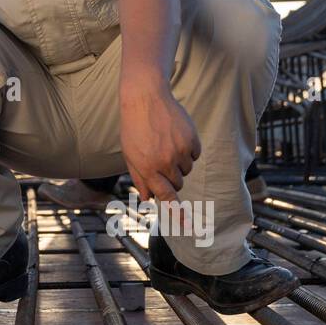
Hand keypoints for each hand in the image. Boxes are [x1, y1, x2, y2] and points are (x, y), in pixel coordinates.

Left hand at [119, 83, 200, 202]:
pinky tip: (175, 135)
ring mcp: (180, 151)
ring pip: (187, 169)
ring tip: (165, 143)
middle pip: (178, 183)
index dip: (178, 213)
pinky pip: (195, 154)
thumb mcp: (130, 154)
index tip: (189, 227)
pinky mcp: (191, 140)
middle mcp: (165, 163)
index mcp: (147, 168)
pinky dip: (188, 148)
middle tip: (159, 157)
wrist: (145, 98)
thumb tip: (148, 198)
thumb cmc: (134, 128)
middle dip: (170, 176)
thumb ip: (139, 178)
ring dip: (179, 162)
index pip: (166, 196)